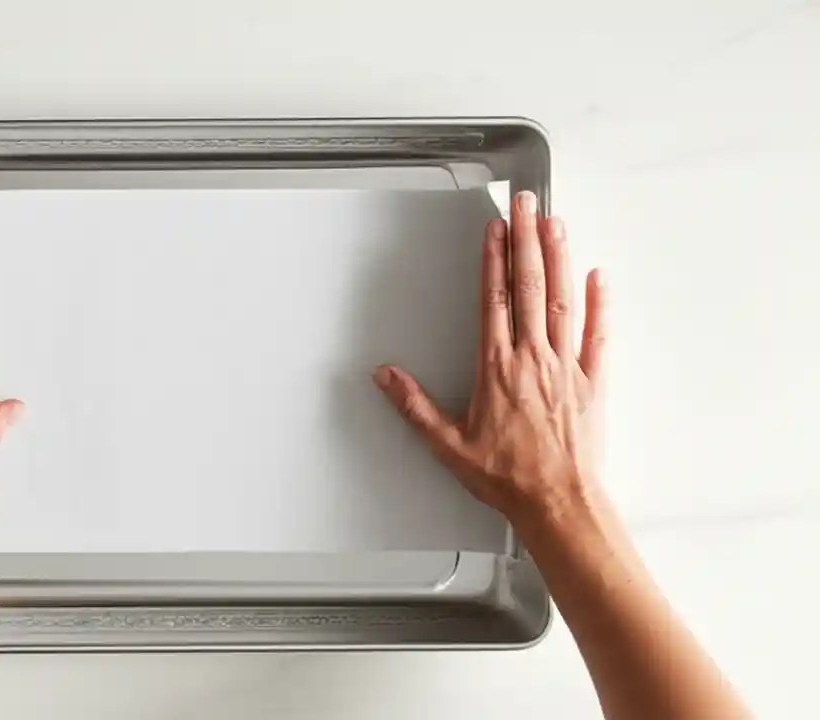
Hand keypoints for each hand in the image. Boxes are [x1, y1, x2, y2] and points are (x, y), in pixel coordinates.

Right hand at [373, 190, 606, 532]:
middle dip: (527, 240)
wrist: (558, 504)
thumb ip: (415, 406)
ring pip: (563, 300)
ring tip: (556, 223)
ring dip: (559, 258)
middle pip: (530, 286)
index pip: (495, 300)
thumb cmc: (507, 477)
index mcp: (497, 368)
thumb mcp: (448, 445)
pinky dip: (600, 303)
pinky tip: (598, 276)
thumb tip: (386, 376)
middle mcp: (533, 359)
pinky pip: (598, 335)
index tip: (495, 229)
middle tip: (528, 204)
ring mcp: (567, 367)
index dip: (494, 260)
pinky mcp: (593, 383)